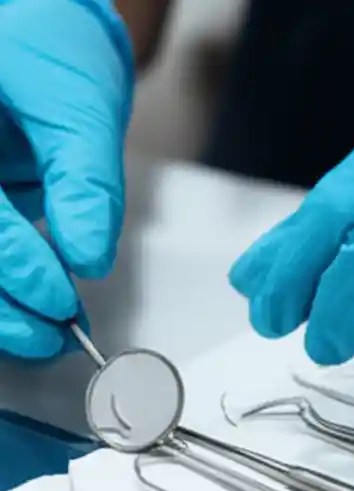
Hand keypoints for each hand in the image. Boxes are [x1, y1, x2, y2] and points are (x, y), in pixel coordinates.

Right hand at [0, 0, 132, 357]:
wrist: (41, 23)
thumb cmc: (47, 44)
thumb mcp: (76, 106)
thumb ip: (84, 183)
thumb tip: (88, 256)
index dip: (14, 266)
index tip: (59, 297)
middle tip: (50, 338)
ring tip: (44, 339)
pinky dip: (2, 294)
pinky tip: (31, 318)